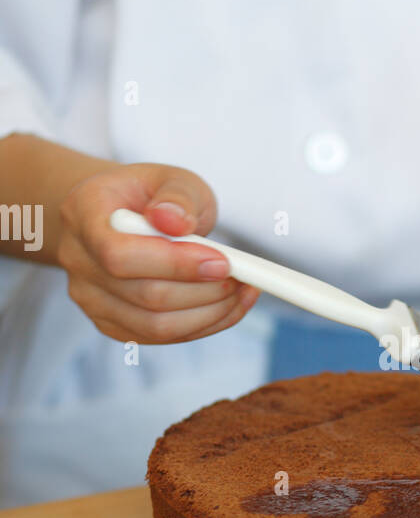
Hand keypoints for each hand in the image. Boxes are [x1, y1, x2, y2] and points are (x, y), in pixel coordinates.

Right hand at [58, 162, 258, 342]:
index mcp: (83, 213)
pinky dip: (203, 325)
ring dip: (210, 313)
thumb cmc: (150, 196)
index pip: (119, 253)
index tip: (222, 261)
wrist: (124, 217)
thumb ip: (177, 196)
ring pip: (155, 325)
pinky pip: (161, 338)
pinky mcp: (112, 324)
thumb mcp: (171, 179)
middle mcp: (78, 260)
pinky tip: (228, 306)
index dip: (174, 264)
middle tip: (243, 276)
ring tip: (242, 290)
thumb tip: (175, 221)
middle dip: (204, 291)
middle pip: (143, 295)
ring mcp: (90, 298)